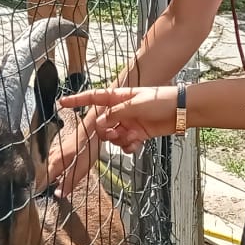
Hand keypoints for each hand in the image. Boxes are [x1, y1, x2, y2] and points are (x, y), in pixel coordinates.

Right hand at [45, 110, 105, 195]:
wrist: (93, 127)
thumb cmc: (89, 146)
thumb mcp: (82, 167)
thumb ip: (69, 181)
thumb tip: (57, 194)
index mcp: (55, 162)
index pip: (42, 179)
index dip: (38, 189)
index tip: (34, 199)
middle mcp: (53, 157)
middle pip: (42, 173)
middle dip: (40, 183)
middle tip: (39, 196)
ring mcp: (57, 151)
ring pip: (46, 166)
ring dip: (45, 176)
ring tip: (45, 186)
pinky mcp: (62, 149)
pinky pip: (52, 161)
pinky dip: (51, 169)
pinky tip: (55, 173)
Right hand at [59, 86, 177, 153]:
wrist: (181, 111)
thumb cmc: (161, 100)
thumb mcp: (135, 104)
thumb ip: (115, 114)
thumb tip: (101, 124)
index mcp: (118, 98)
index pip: (93, 98)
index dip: (77, 100)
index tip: (63, 103)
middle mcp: (121, 111)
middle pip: (101, 125)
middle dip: (104, 132)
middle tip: (113, 133)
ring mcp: (128, 123)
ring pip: (113, 137)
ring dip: (119, 140)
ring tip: (130, 136)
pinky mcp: (138, 134)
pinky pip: (125, 145)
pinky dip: (129, 146)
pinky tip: (137, 142)